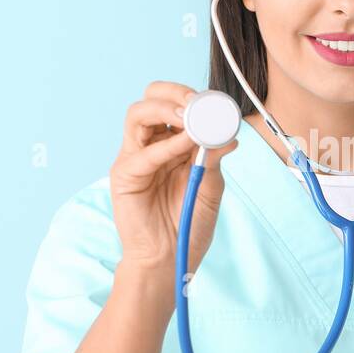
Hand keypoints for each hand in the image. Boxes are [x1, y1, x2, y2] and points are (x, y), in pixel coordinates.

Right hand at [109, 81, 239, 283]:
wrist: (170, 259)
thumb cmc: (188, 225)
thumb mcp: (211, 187)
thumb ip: (214, 158)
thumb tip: (229, 134)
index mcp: (172, 144)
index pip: (175, 104)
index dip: (193, 97)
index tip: (217, 102)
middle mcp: (151, 145)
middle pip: (151, 100)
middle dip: (174, 93)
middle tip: (197, 101)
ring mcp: (135, 157)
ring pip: (138, 114)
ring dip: (166, 108)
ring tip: (190, 116)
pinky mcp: (124, 174)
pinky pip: (143, 151)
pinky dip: (168, 145)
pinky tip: (188, 143)